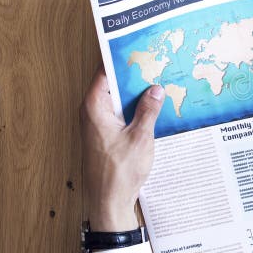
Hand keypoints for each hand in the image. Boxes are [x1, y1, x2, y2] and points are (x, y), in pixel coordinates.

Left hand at [80, 68, 164, 231]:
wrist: (108, 202)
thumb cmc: (118, 172)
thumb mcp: (140, 137)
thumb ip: (148, 111)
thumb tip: (156, 89)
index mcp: (94, 107)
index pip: (105, 73)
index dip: (122, 60)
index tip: (140, 49)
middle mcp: (92, 113)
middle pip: (113, 85)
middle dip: (134, 76)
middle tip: (157, 64)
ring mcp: (98, 124)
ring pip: (118, 100)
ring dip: (137, 94)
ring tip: (160, 84)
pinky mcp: (106, 135)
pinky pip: (121, 114)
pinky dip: (135, 109)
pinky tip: (153, 109)